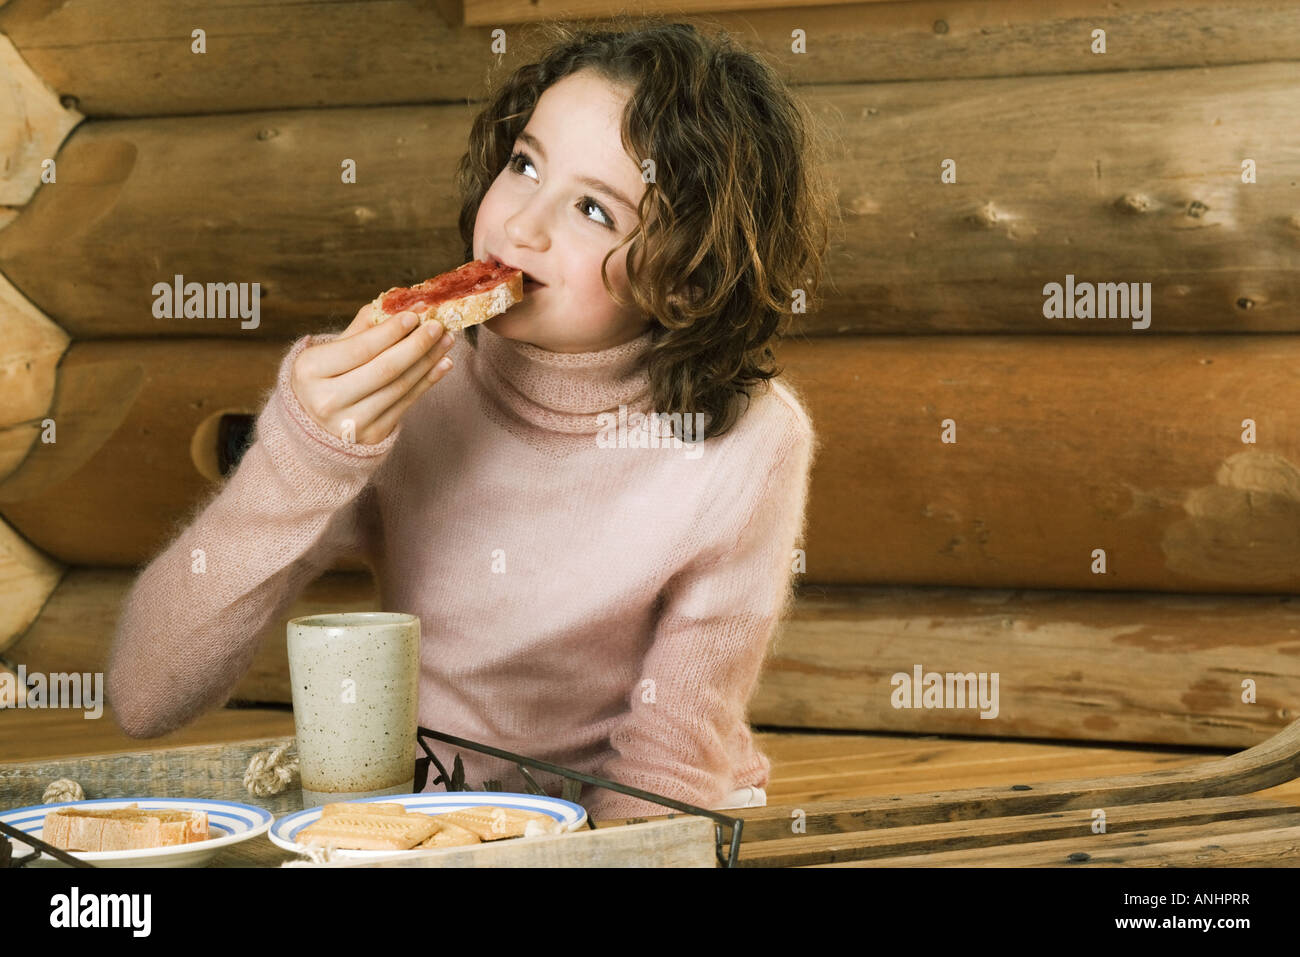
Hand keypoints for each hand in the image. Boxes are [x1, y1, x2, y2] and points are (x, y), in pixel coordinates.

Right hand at [290, 301, 454, 444]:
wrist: (314, 427)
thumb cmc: (324, 379)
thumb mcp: (329, 352)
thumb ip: (362, 329)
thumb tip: (400, 306)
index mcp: (310, 370)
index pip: (360, 348)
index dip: (391, 331)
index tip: (415, 314)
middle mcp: (326, 400)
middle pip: (384, 369)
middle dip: (416, 344)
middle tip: (438, 326)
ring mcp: (350, 423)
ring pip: (399, 386)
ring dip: (428, 361)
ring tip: (446, 341)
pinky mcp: (372, 435)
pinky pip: (406, 403)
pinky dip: (428, 381)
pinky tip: (442, 364)